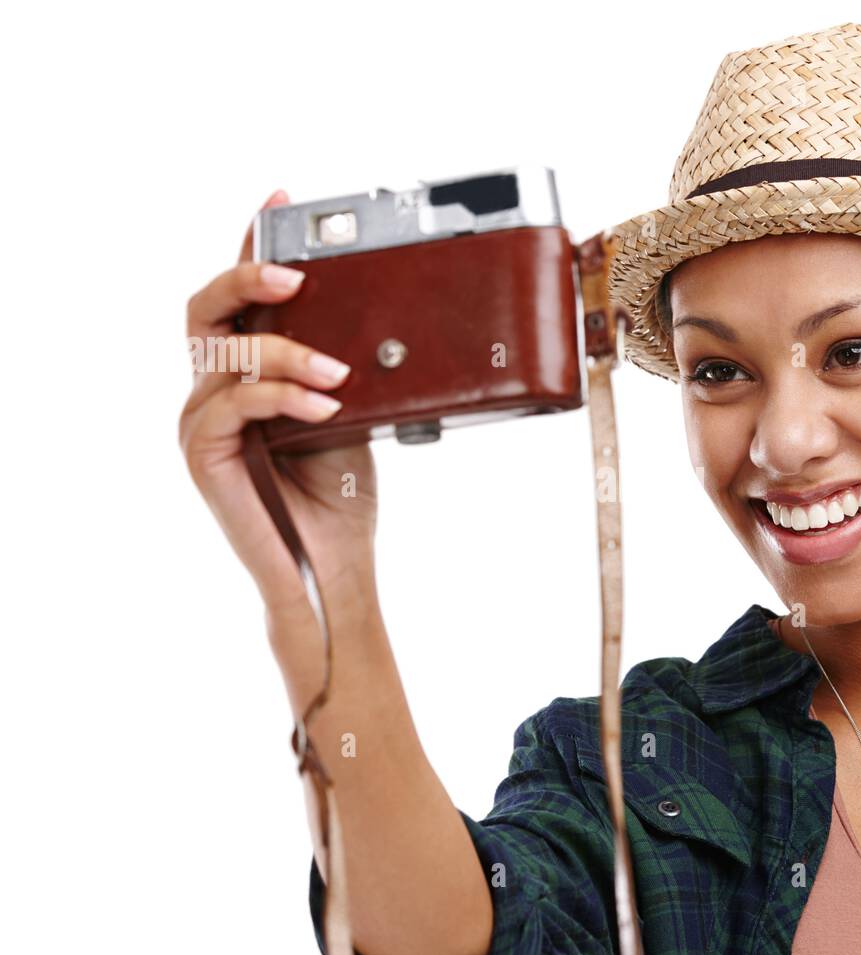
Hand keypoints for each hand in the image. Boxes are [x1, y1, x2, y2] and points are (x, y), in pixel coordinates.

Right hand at [179, 189, 377, 619]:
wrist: (333, 566)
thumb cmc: (340, 494)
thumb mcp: (350, 412)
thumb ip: (341, 366)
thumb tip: (375, 315)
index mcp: (247, 374)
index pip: (241, 299)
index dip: (251, 243)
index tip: (280, 197)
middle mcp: (214, 391)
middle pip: (206, 310)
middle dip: (246, 278)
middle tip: (292, 273)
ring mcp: (202, 421)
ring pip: (225, 355)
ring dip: (285, 352)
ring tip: (338, 369)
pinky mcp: (202, 455)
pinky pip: (235, 404)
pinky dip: (282, 396)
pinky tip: (326, 402)